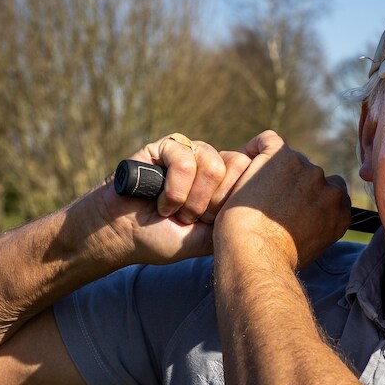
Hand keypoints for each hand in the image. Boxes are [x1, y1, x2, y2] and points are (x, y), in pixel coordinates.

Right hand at [91, 133, 250, 264]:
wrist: (122, 234)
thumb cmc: (163, 238)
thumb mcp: (207, 237)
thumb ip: (233, 219)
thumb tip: (261, 205)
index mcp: (225, 182)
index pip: (251, 175)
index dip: (231, 203)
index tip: (209, 223)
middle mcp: (210, 163)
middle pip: (237, 166)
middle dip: (213, 203)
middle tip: (192, 219)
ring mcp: (189, 152)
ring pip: (212, 164)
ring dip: (191, 199)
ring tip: (175, 211)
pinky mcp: (166, 146)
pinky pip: (183, 160)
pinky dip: (173, 190)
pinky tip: (161, 202)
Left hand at [215, 131, 350, 269]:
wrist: (255, 255)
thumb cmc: (274, 261)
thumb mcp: (310, 249)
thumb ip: (317, 226)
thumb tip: (307, 221)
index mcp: (340, 209)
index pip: (331, 190)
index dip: (308, 197)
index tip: (288, 208)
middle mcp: (329, 187)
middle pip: (309, 175)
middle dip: (290, 185)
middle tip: (264, 204)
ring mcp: (307, 169)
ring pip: (287, 161)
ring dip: (271, 173)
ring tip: (249, 195)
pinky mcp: (280, 156)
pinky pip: (268, 141)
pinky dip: (254, 149)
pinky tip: (244, 164)